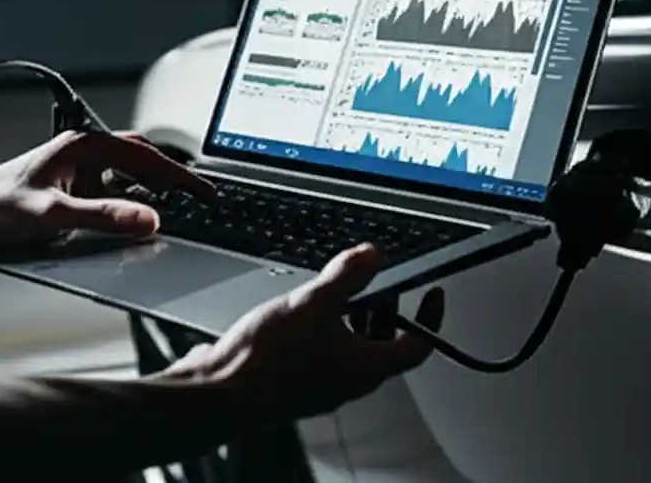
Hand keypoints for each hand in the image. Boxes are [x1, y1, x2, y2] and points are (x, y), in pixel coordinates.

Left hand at [0, 130, 214, 248]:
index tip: (204, 192)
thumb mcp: (54, 216)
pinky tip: (133, 219)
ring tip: (175, 208)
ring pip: (127, 175)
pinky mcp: (68, 189)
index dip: (180, 176)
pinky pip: (111, 191)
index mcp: (83, 147)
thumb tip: (149, 220)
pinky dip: (130, 203)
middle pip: (141, 160)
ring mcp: (75, 171)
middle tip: (198, 198)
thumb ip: (104, 218)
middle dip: (172, 178)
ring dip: (151, 191)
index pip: (146, 156)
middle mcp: (82, 153)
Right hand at [161, 244, 445, 422]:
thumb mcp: (314, 304)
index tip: (433, 293)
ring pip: (351, 348)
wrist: (216, 395)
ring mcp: (319, 384)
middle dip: (387, 310)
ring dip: (354, 318)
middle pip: (383, 345)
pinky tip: (300, 310)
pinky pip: (321, 353)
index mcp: (365, 368)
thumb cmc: (265, 362)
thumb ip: (347, 277)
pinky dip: (324, 329)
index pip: (417, 346)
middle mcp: (347, 381)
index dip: (431, 317)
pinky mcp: (292, 381)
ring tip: (338, 290)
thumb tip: (374, 255)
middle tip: (383, 283)